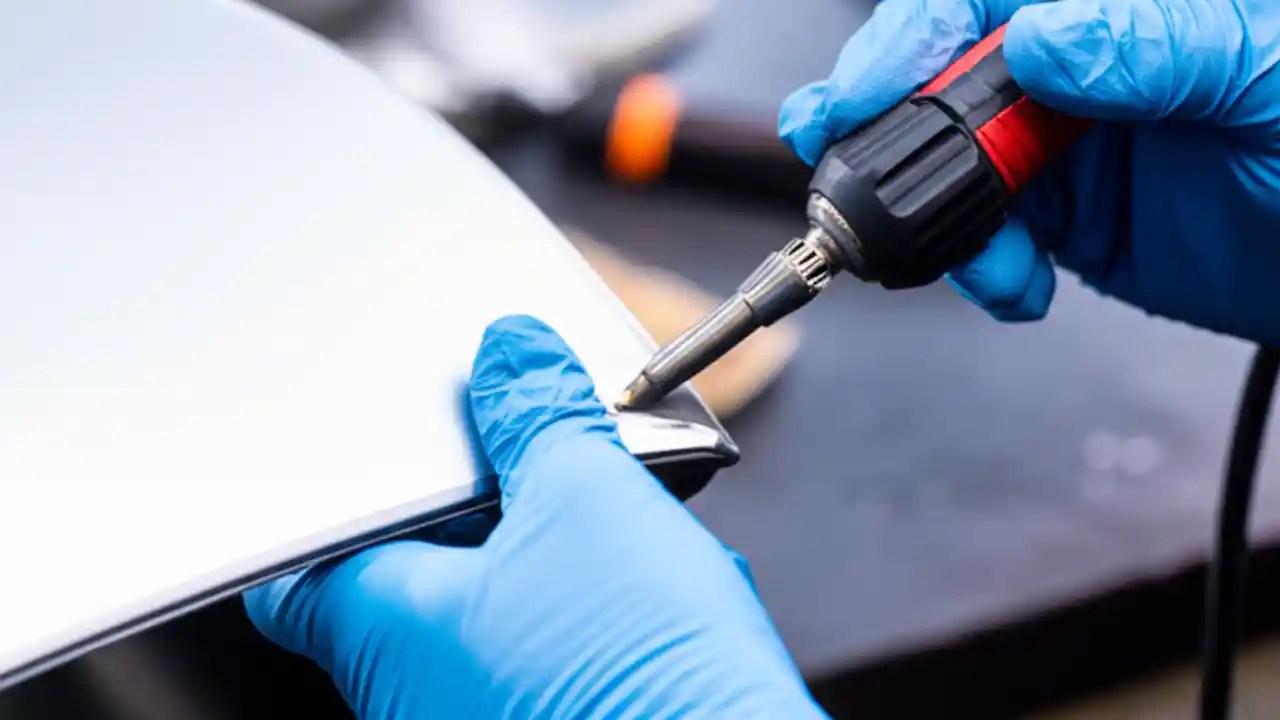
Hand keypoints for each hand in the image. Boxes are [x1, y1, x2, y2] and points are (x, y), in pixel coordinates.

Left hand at [243, 315, 826, 718]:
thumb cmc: (644, 677)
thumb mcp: (591, 502)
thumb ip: (539, 419)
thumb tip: (513, 356)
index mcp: (390, 628)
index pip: (303, 564)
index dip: (341, 498)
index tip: (386, 459)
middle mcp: (416, 695)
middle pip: (413, 576)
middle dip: (478, 511)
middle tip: (534, 463)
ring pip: (492, 618)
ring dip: (543, 562)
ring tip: (612, 528)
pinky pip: (544, 664)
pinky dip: (581, 620)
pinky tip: (646, 598)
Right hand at [780, 0, 1279, 344]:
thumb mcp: (1270, 77)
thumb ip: (1163, 47)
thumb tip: (1047, 39)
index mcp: (1127, 9)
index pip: (985, 2)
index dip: (913, 36)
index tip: (867, 88)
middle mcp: (1082, 63)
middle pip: (945, 74)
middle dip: (882, 121)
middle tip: (845, 168)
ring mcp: (1065, 138)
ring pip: (947, 164)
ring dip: (935, 218)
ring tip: (985, 260)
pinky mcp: (1063, 210)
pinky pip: (985, 233)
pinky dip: (980, 269)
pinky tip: (1016, 284)